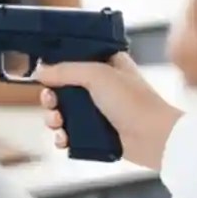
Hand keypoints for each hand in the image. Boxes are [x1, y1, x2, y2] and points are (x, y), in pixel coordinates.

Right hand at [36, 52, 182, 169]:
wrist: (155, 139)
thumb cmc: (135, 102)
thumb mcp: (98, 75)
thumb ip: (67, 70)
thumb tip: (41, 70)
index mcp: (107, 64)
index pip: (75, 58)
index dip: (58, 65)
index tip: (44, 72)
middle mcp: (103, 86)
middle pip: (64, 88)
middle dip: (51, 96)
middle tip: (50, 101)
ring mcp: (100, 111)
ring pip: (65, 112)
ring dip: (54, 117)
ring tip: (57, 122)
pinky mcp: (98, 134)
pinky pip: (71, 134)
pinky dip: (63, 137)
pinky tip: (63, 139)